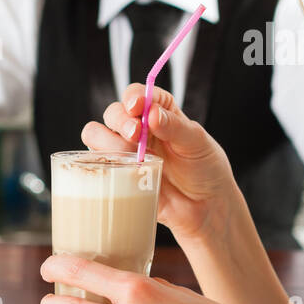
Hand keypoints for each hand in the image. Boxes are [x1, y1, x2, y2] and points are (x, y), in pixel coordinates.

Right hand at [83, 83, 238, 242]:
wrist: (206, 207)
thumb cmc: (206, 171)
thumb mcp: (198, 144)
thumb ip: (175, 126)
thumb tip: (152, 113)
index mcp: (160, 114)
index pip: (140, 95)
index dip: (134, 96)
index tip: (137, 106)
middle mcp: (139, 130)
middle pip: (114, 113)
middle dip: (120, 120)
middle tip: (136, 134)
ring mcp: (127, 153)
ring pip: (96, 135)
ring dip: (108, 141)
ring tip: (133, 157)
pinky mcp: (118, 176)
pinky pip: (97, 165)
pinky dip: (101, 164)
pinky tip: (123, 172)